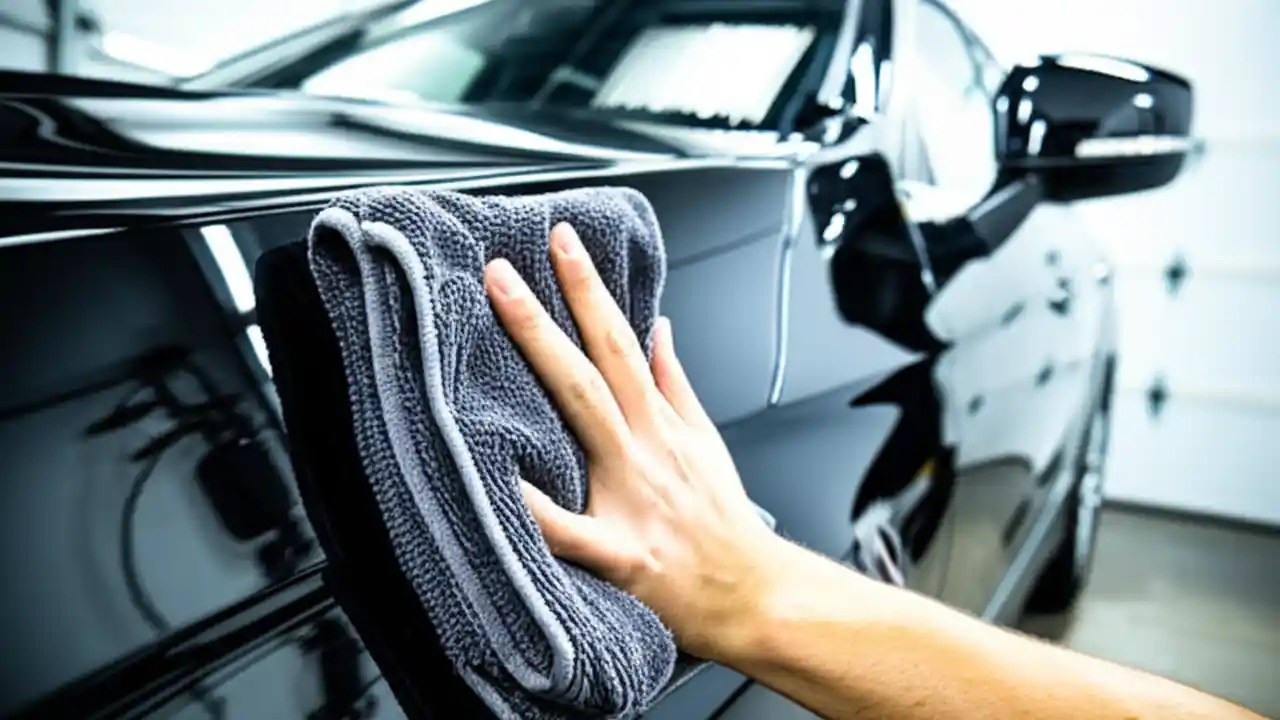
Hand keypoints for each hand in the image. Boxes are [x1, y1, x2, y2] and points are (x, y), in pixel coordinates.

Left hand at [484, 222, 779, 660]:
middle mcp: (644, 449)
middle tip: (504, 269)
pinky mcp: (622, 552)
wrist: (753, 596)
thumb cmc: (722, 524)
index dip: (588, 288)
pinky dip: (536, 506)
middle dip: (551, 311)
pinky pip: (570, 528)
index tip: (560, 243)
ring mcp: (632, 497)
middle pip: (594, 366)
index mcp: (660, 424)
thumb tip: (658, 329)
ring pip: (584, 416)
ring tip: (499, 327)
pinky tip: (495, 479)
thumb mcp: (707, 442)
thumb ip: (675, 384)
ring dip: (543, 362)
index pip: (620, 339)